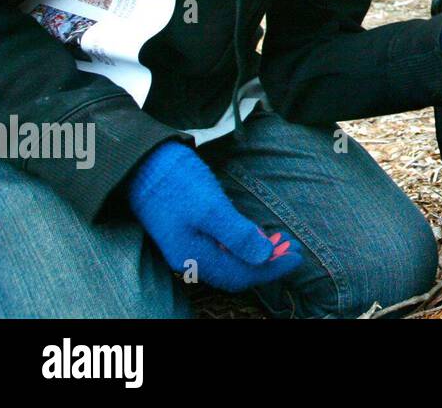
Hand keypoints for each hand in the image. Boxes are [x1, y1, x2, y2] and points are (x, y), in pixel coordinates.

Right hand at [127, 141, 302, 291]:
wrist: (143, 164)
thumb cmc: (177, 183)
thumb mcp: (211, 207)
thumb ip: (237, 234)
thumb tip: (264, 257)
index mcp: (195, 257)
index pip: (242, 275)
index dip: (272, 269)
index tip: (298, 257)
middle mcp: (191, 259)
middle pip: (237, 273)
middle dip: (268, 264)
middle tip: (295, 249)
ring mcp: (188, 247)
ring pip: (230, 262)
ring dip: (258, 255)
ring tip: (282, 242)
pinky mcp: (189, 233)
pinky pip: (222, 250)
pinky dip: (243, 246)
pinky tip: (256, 234)